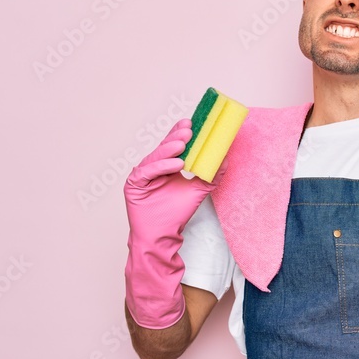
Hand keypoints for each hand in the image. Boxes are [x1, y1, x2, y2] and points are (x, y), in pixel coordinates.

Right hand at [124, 119, 218, 235]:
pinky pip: (147, 172)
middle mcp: (152, 167)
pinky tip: (175, 164)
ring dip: (168, 150)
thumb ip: (211, 176)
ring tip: (182, 144)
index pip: (173, 146)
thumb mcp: (198, 192)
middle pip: (164, 148)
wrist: (162, 236)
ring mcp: (142, 175)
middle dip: (176, 137)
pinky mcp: (134, 184)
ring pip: (155, 157)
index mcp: (165, 166)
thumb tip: (225, 159)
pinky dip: (161, 166)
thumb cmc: (176, 215)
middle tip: (189, 130)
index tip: (192, 122)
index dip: (180, 133)